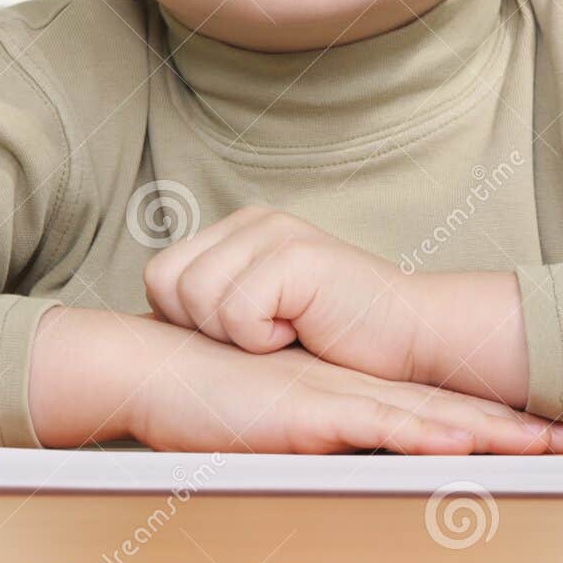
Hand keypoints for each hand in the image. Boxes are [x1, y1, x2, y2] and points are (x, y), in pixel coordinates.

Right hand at [127, 314, 562, 454]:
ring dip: (490, 430)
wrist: (156, 368)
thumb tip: (341, 459)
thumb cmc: (207, 399)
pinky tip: (463, 442)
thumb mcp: (275, 424)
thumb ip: (312, 436)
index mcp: (351, 395)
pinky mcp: (308, 413)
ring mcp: (336, 398)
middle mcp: (355, 391)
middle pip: (450, 408)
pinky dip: (423, 433)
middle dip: (513, 425)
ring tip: (545, 442)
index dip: (489, 416)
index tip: (541, 428)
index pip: (434, 404)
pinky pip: (377, 425)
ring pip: (429, 415)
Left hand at [142, 205, 431, 384]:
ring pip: (195, 300)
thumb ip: (213, 305)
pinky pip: (234, 314)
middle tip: (264, 336)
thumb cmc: (339, 341)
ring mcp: (273, 232)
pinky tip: (303, 329)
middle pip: (165, 285)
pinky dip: (264, 341)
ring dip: (238, 337)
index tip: (237, 338)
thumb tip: (149, 323)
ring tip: (287, 331)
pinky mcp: (292, 256)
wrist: (414, 340)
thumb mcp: (261, 315)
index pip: (158, 275)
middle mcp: (252, 220)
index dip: (183, 322)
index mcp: (239, 229)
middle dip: (205, 329)